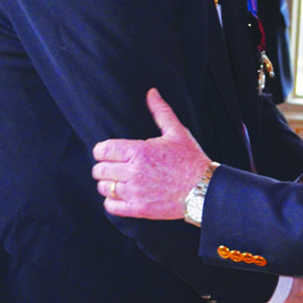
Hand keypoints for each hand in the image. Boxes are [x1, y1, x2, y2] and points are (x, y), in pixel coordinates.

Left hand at [93, 89, 208, 218]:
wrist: (204, 189)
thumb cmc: (191, 160)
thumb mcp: (177, 132)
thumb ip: (160, 111)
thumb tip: (151, 93)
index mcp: (139, 151)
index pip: (101, 150)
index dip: (101, 151)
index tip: (108, 153)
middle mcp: (134, 171)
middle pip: (99, 170)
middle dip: (104, 167)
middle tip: (114, 167)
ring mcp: (135, 192)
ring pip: (104, 188)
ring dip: (108, 184)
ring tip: (119, 181)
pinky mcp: (139, 209)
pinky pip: (111, 207)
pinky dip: (112, 202)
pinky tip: (121, 196)